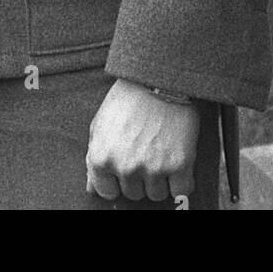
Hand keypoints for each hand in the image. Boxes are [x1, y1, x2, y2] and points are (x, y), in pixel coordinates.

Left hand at [86, 79, 199, 202]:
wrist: (159, 77)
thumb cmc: (128, 98)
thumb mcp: (100, 123)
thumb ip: (93, 157)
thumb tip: (91, 188)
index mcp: (101, 157)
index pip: (107, 192)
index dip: (117, 180)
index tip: (125, 167)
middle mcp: (125, 167)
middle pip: (134, 193)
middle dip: (138, 177)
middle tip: (145, 150)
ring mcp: (153, 167)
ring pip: (156, 194)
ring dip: (159, 179)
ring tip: (160, 151)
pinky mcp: (179, 165)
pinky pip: (181, 191)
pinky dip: (181, 181)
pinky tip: (177, 161)